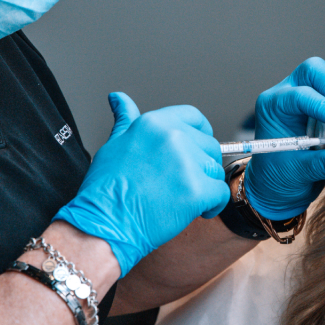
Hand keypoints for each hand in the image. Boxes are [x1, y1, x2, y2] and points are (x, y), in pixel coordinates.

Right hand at [55, 93, 229, 276]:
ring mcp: (186, 163)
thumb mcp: (114, 144)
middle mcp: (172, 137)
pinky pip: (221, 194)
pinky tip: (194, 212)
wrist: (103, 225)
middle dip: (200, 166)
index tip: (195, 150)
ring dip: (205, 186)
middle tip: (179, 184)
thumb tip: (119, 98)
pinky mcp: (196, 190)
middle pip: (209, 146)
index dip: (199, 134)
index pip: (194, 117)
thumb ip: (126, 119)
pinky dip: (213, 205)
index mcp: (154, 123)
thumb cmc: (105, 189)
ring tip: (180, 199)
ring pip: (215, 170)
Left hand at [244, 57, 324, 219]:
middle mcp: (288, 93)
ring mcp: (307, 93)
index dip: (322, 105)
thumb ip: (316, 165)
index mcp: (273, 107)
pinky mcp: (323, 100)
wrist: (280, 183)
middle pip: (314, 71)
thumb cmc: (278, 177)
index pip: (298, 95)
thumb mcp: (295, 174)